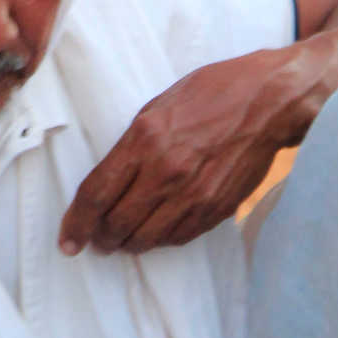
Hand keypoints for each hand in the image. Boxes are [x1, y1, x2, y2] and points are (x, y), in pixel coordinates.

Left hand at [60, 51, 293, 255]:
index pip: (96, 194)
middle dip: (100, 238)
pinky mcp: (216, 208)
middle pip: (117, 224)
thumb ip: (132, 145)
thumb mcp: (158, 106)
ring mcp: (193, 194)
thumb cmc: (214, 93)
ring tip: (123, 241)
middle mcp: (166, 171)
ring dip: (128, 244)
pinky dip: (161, 240)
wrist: (270, 101)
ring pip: (146, 238)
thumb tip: (110, 182)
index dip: (76, 224)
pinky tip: (156, 232)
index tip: (68, 240)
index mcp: (145, 139)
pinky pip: (177, 238)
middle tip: (96, 240)